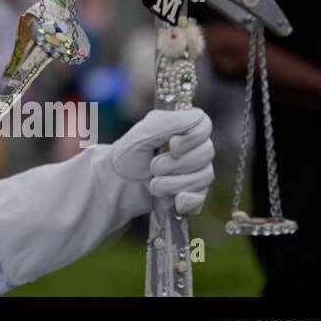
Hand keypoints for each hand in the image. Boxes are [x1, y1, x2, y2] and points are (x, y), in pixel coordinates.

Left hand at [0, 106, 215, 286]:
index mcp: (180, 129)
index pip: (205, 125)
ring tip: (152, 184)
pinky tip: (173, 202)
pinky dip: (186, 201)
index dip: (194, 136)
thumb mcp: (142, 134)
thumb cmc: (124, 156)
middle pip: (206, 153)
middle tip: (152, 168)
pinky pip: (200, 198)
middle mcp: (190, 149)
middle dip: (177, 164)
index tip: (173, 145)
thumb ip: (168, 122)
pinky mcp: (190, 195)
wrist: (113, 187)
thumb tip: (198, 118)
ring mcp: (192, 173)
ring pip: (203, 177)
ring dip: (175, 182)